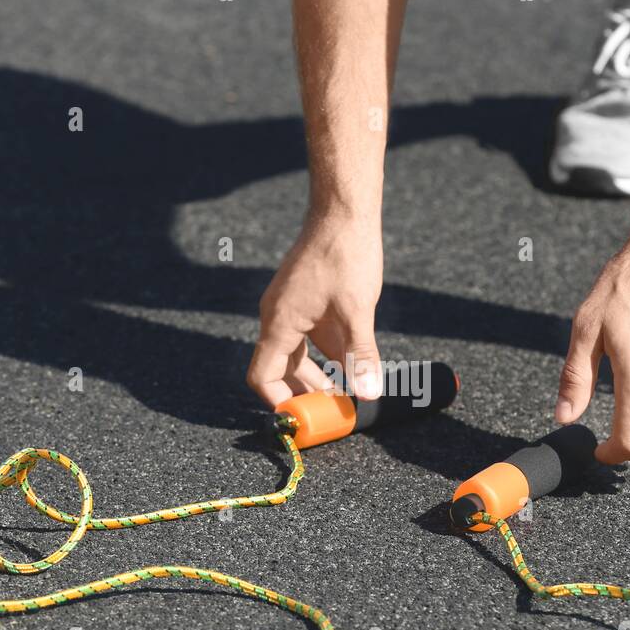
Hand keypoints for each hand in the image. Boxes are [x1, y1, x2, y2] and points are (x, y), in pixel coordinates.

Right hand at [247, 213, 384, 406]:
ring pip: (295, 356)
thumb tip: (367, 394)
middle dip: (303, 394)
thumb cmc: (345, 254)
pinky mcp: (306, 303)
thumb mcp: (357, 310)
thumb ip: (361, 355)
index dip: (280, 402)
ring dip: (316, 378)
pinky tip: (350, 368)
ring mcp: (291, 310)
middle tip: (332, 412)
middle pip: (279, 370)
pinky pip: (307, 340)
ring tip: (344, 395)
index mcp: (279, 322)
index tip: (305, 418)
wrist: (344, 211)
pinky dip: (325, 359)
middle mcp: (278, 318)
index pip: (262, 376)